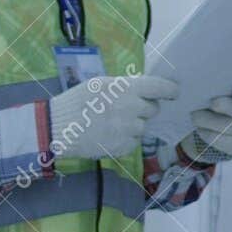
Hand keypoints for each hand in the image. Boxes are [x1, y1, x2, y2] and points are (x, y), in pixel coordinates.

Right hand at [48, 75, 178, 159]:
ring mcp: (129, 129)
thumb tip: (143, 89)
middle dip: (143, 109)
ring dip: (132, 125)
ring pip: (142, 127)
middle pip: (152, 109)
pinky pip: (133, 142)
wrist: (57, 128)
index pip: (160, 87)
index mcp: (126, 88)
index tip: (173, 93)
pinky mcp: (124, 146)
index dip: (170, 90)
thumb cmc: (76, 102)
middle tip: (124, 110)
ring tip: (110, 124)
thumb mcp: (100, 84)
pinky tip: (107, 135)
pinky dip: (124, 139)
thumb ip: (124, 86)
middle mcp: (132, 107)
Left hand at [180, 80, 231, 162]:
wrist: (218, 133)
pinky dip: (205, 132)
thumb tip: (191, 85)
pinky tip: (199, 128)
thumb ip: (213, 89)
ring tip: (195, 116)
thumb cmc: (215, 108)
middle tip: (213, 103)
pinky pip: (217, 139)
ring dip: (207, 119)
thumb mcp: (217, 96)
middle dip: (227, 106)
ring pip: (226, 126)